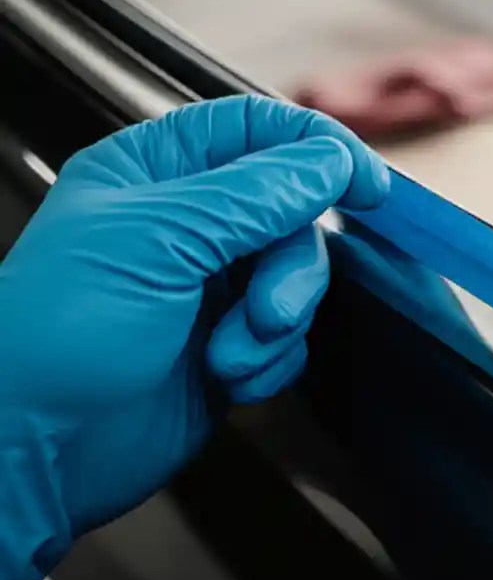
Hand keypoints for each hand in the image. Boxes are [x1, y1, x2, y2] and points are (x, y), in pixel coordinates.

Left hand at [0, 95, 387, 579]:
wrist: (37, 450)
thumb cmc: (58, 336)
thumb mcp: (159, 242)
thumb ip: (256, 195)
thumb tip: (331, 161)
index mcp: (154, 174)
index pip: (256, 130)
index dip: (316, 149)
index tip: (367, 185)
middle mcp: (188, 225)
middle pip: (293, 214)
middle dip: (291, 269)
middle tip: (267, 311)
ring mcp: (211, 290)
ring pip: (300, 281)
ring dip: (278, 325)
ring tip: (231, 357)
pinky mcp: (231, 348)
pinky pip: (293, 340)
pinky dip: (273, 363)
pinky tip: (228, 381)